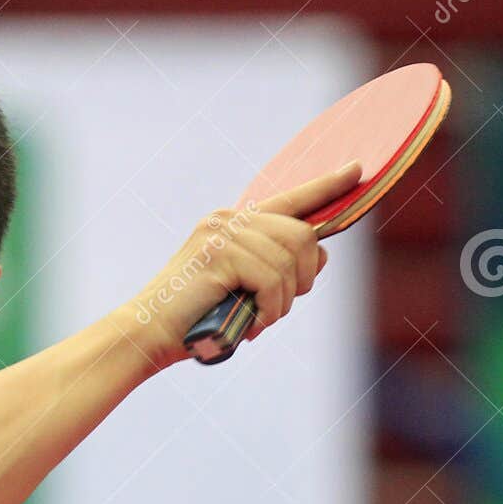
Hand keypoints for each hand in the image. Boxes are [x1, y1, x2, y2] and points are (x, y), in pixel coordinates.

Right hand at [120, 161, 361, 371]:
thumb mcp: (243, 288)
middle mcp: (227, 219)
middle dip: (301, 279)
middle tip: (274, 309)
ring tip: (256, 321)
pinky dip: (268, 310)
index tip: (355, 170)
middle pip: (301, 235)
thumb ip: (277, 268)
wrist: (147, 334)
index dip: (326, 187)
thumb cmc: (195, 318)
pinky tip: (249, 325)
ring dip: (281, 303)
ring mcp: (222, 234)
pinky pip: (272, 281)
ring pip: (290, 262)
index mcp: (231, 222)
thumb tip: (320, 254)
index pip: (289, 199)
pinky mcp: (219, 255)